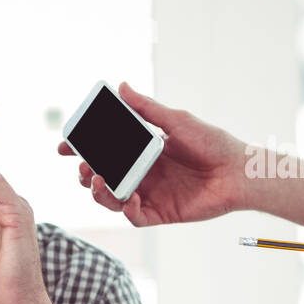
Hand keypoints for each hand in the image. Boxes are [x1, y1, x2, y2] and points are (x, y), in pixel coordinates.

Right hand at [60, 82, 246, 225]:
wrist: (237, 171)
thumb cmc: (212, 142)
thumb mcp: (176, 121)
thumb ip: (146, 108)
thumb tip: (122, 86)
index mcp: (140, 151)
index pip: (104, 151)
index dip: (81, 150)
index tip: (65, 146)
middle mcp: (140, 173)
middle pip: (101, 176)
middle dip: (84, 173)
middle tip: (81, 167)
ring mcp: (148, 194)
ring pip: (111, 198)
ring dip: (98, 192)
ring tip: (96, 180)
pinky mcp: (159, 213)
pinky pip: (134, 216)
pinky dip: (127, 209)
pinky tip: (130, 199)